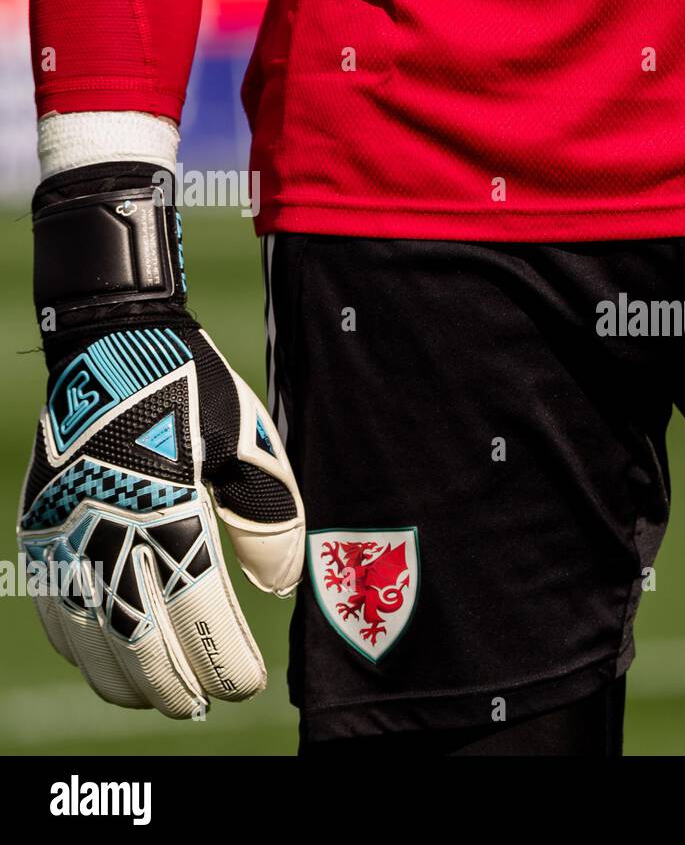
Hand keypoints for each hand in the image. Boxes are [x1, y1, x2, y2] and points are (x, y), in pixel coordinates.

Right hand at [18, 164, 303, 717]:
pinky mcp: (39, 528)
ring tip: (158, 698)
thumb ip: (272, 519)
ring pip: (87, 634)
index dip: (223, 661)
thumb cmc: (194, 392)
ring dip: (123, 677)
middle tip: (201, 706)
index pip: (199, 613)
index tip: (249, 683)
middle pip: (137, 639)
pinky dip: (78, 646)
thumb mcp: (251, 443)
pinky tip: (104, 659)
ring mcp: (64, 533)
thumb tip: (280, 589)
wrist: (113, 344)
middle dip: (172, 684)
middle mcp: (108, 529)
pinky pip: (50, 607)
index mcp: (168, 509)